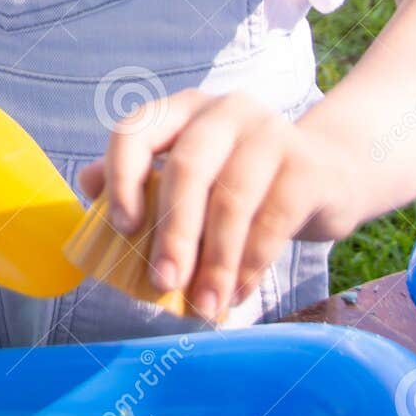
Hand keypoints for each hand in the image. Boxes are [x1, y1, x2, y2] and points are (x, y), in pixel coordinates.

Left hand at [76, 88, 354, 320]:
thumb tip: (86, 183)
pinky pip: (273, 219)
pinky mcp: (306, 165)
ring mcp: (269, 132)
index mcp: (183, 109)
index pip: (138, 129)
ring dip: (214, 261)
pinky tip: (237, 293)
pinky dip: (250, 264)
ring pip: (232, 198)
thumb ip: (140, 178)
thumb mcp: (192, 173)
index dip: (123, 176)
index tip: (123, 227)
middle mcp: (224, 110)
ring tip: (203, 306)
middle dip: (172, 232)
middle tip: (163, 284)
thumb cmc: (243, 180)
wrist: (329, 173)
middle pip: (188, 168)